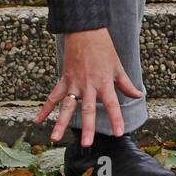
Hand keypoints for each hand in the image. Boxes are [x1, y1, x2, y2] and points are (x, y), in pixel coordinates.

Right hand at [33, 27, 143, 145]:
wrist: (85, 32)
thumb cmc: (104, 49)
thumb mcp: (118, 66)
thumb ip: (126, 84)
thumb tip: (138, 95)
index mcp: (104, 82)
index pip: (112, 104)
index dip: (116, 119)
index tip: (118, 133)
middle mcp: (88, 85)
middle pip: (87, 110)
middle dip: (87, 127)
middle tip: (86, 144)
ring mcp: (74, 83)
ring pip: (66, 106)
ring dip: (60, 123)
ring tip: (54, 138)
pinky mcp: (64, 80)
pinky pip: (53, 96)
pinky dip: (45, 108)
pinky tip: (37, 121)